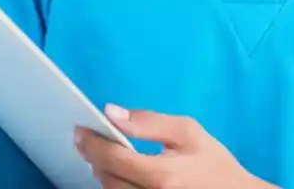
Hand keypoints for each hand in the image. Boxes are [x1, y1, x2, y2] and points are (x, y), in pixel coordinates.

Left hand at [75, 104, 272, 188]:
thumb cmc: (213, 163)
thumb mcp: (188, 132)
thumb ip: (149, 122)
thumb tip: (111, 112)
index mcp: (161, 176)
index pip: (112, 158)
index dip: (91, 142)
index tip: (79, 130)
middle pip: (105, 178)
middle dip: (95, 157)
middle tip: (91, 139)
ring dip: (103, 172)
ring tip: (108, 155)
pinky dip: (115, 184)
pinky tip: (120, 173)